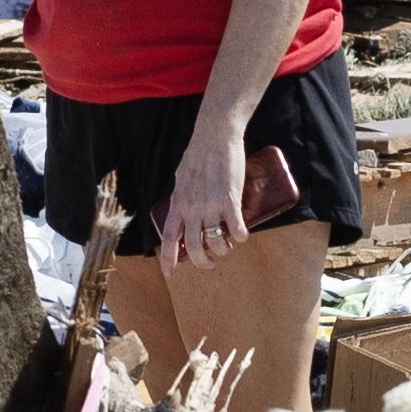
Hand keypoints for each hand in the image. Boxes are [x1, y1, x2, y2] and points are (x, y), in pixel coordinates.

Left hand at [159, 126, 253, 271]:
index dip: (168, 258)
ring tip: (228, 246)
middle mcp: (192, 209)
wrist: (214, 137)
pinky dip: (240, 237)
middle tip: (211, 262)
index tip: (169, 273)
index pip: (169, 238)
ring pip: (215, 242)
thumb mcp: (181, 180)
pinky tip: (242, 236)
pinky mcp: (229, 200)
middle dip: (203, 262)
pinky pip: (235, 228)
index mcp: (178, 204)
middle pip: (194, 248)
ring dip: (223, 250)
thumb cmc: (198, 156)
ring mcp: (210, 205)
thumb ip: (182, 197)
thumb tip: (185, 210)